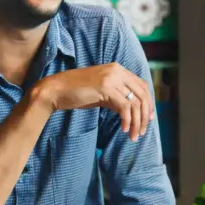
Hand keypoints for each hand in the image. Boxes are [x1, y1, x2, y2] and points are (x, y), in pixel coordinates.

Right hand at [32, 62, 153, 141]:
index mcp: (118, 69)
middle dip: (145, 116)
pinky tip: (124, 129)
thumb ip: (117, 97)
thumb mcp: (101, 93)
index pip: (142, 86)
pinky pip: (125, 106)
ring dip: (137, 122)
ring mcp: (112, 78)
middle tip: (141, 132)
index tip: (148, 118)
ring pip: (135, 102)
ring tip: (133, 135)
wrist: (56, 90)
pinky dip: (127, 120)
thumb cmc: (76, 93)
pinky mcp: (106, 87)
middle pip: (142, 95)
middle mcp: (117, 71)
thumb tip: (131, 111)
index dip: (148, 103)